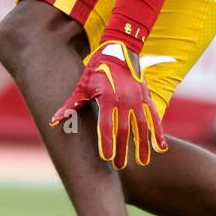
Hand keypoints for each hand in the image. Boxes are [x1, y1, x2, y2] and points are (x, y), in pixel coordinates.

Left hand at [51, 40, 167, 169]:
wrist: (120, 49)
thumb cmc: (97, 69)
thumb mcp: (83, 86)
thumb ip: (71, 105)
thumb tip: (54, 121)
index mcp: (107, 98)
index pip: (106, 125)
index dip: (107, 142)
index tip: (107, 158)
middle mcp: (125, 100)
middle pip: (124, 130)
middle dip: (123, 149)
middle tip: (121, 166)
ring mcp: (138, 98)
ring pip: (142, 126)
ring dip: (143, 145)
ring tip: (143, 162)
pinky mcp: (147, 97)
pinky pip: (154, 117)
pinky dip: (159, 132)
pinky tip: (161, 148)